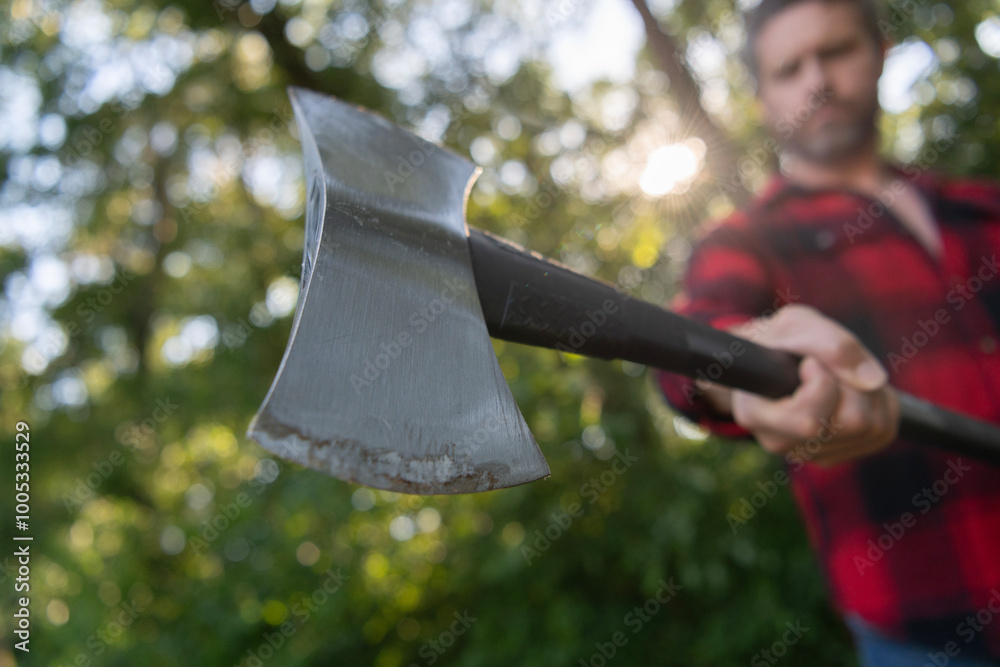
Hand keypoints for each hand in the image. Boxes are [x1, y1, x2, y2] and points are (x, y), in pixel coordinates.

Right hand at [729, 305, 899, 466]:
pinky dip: (879, 405)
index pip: (809, 421)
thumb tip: (874, 382)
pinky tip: (853, 390)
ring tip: (841, 374)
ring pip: (873, 428)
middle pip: (853, 422)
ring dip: (869, 392)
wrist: (769, 359)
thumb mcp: (796, 324)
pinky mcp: (836, 454)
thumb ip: (832, 345)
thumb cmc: (777, 341)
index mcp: (755, 413)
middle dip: (854, 384)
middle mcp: (779, 442)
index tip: (810, 362)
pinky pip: (882, 433)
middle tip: (832, 365)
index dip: (823, 384)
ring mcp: (807, 453)